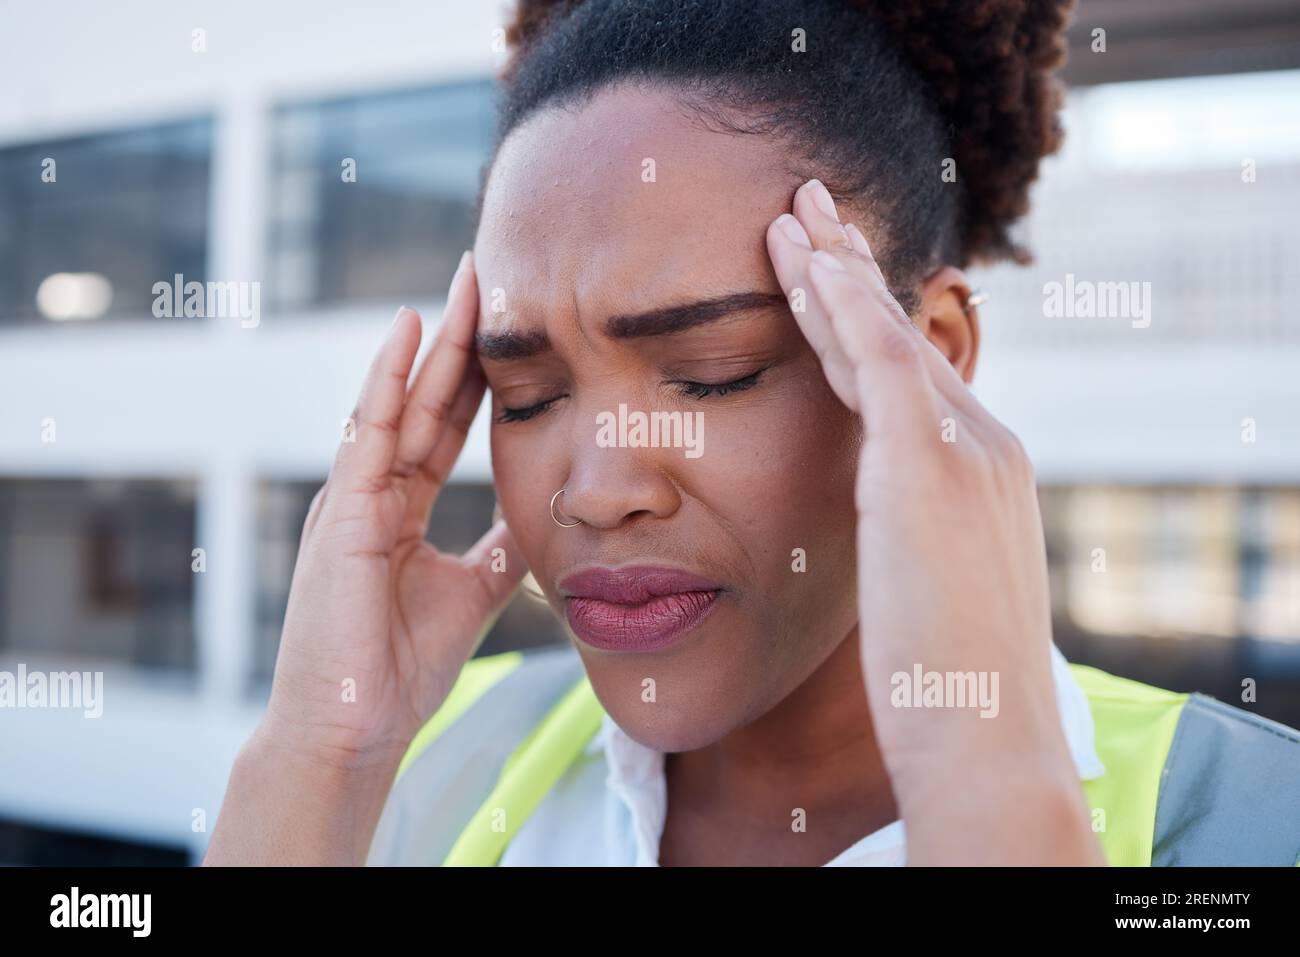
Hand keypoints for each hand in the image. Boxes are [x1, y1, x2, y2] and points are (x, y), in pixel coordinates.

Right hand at [263, 251, 525, 767]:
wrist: (358, 724)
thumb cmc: (402, 665)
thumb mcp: (472, 591)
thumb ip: (499, 549)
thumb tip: (541, 518)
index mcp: (401, 508)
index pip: (445, 424)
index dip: (477, 375)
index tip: (511, 327)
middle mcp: (375, 492)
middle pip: (425, 399)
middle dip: (461, 339)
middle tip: (489, 275)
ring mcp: (354, 498)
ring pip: (399, 401)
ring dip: (433, 342)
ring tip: (465, 283)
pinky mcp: (343, 514)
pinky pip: (367, 432)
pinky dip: (387, 381)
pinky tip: (410, 332)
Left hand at [765, 180, 1102, 863]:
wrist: (983, 741)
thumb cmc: (947, 692)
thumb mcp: (930, 594)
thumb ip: (907, 540)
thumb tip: (877, 533)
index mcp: (982, 475)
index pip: (908, 378)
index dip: (863, 320)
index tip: (825, 276)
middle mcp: (983, 445)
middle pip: (901, 339)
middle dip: (850, 271)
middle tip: (808, 209)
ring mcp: (965, 450)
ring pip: (888, 336)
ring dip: (835, 269)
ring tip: (791, 212)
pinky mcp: (930, 466)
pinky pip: (877, 362)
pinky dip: (841, 307)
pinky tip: (805, 262)